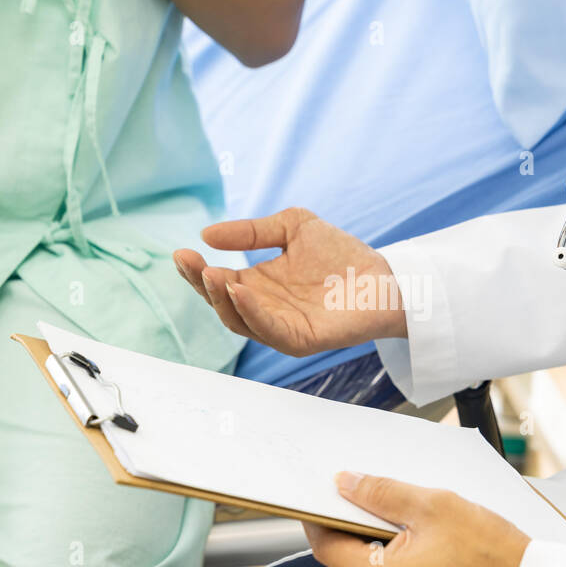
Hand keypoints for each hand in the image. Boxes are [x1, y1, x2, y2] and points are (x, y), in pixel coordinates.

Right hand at [174, 208, 407, 356]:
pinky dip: (252, 312)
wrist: (384, 276)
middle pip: (221, 303)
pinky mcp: (299, 339)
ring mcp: (279, 327)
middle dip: (201, 284)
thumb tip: (206, 233)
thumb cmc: (341, 254)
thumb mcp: (292, 227)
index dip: (196, 270)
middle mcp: (263, 309)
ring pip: (239, 321)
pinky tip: (241, 291)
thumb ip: (251, 232)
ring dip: (221, 299)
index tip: (181, 252)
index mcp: (256, 285)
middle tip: (188, 261)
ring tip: (212, 274)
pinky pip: (269, 330)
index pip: (217, 281)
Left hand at [305, 473, 531, 566]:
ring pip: (371, 564)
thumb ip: (381, 492)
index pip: (326, 547)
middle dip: (353, 520)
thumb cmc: (492, 551)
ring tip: (404, 507)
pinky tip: (417, 530)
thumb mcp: (432, 505)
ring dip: (378, 533)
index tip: (319, 492)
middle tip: (366, 487)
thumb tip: (345, 484)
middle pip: (348, 556)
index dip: (317, 516)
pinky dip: (395, 550)